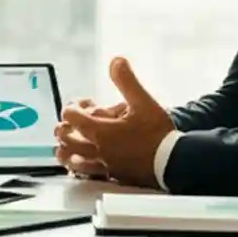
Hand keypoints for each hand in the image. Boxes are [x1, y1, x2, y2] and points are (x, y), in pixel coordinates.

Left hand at [60, 57, 173, 188]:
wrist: (173, 162)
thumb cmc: (157, 133)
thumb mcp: (143, 102)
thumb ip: (127, 81)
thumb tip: (116, 60)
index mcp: (100, 131)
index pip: (71, 116)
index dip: (73, 106)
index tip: (85, 104)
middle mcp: (96, 149)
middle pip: (65, 139)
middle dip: (65, 127)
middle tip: (72, 123)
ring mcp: (102, 165)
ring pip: (71, 160)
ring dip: (67, 149)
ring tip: (71, 143)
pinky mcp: (111, 176)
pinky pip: (86, 173)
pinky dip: (80, 165)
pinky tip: (85, 161)